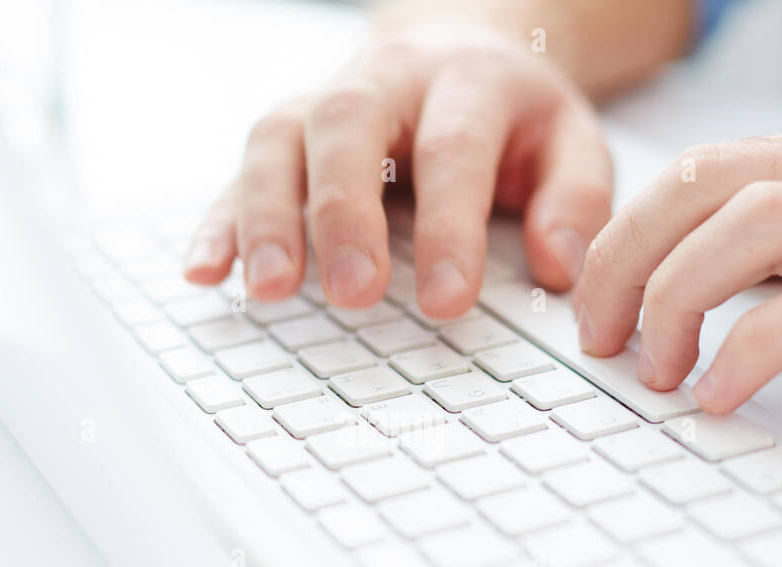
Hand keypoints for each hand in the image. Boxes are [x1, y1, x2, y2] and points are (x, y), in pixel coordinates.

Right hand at [183, 22, 612, 317]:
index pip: (452, 149)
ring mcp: (323, 102)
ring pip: (278, 139)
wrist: (459, 50)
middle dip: (345, 211)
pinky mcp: (284, 136)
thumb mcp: (572, 142)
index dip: (447, 225)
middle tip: (353, 292)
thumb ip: (575, 199)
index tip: (447, 301)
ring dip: (267, 213)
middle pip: (348, 127)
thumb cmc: (515, 117)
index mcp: (467, 80)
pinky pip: (239, 170)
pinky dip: (219, 220)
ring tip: (271, 289)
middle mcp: (386, 80)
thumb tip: (558, 265)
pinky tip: (206, 271)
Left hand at [574, 119, 781, 416]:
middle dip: (627, 259)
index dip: (632, 229)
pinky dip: (752, 351)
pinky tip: (722, 395)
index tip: (599, 294)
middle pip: (711, 183)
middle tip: (601, 336)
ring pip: (755, 228)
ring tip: (656, 369)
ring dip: (677, 300)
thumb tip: (708, 280)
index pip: (714, 165)